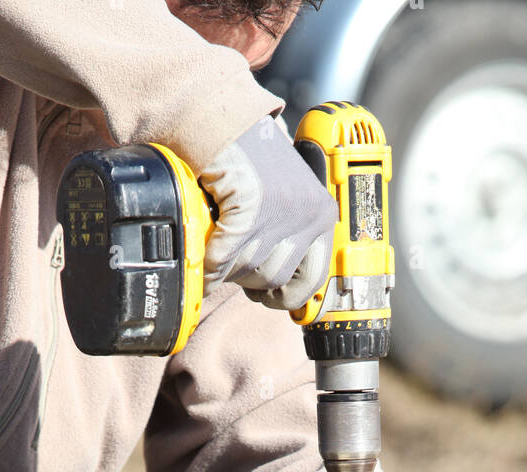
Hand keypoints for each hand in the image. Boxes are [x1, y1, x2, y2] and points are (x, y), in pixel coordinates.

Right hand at [200, 116, 336, 309]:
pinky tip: (204, 260)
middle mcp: (308, 213)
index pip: (313, 279)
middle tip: (233, 264)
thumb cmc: (251, 159)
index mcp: (322, 214)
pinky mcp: (250, 204)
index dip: (287, 295)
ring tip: (219, 250)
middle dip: (248, 279)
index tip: (268, 297)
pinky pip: (225, 257)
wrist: (222, 119)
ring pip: (249, 270)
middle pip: (274, 278)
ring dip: (227, 269)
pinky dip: (210, 264)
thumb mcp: (285, 199)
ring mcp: (281, 209)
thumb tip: (278, 286)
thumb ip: (289, 236)